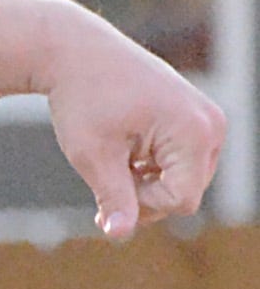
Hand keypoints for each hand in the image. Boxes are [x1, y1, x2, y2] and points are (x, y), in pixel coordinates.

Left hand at [43, 1, 227, 237]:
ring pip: (184, 181)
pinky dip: (152, 168)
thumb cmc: (82, 100)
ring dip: (147, 183)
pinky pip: (181, 163)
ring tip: (115, 161)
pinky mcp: (196, 119)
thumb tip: (119, 235)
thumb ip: (113, 198)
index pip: (180, 200)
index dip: (141, 204)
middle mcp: (211, 125)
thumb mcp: (93, 155)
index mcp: (195, 132)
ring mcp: (208, 120)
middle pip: (186, 193)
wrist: (77, 53)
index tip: (108, 187)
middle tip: (105, 177)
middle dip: (144, 196)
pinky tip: (125, 153)